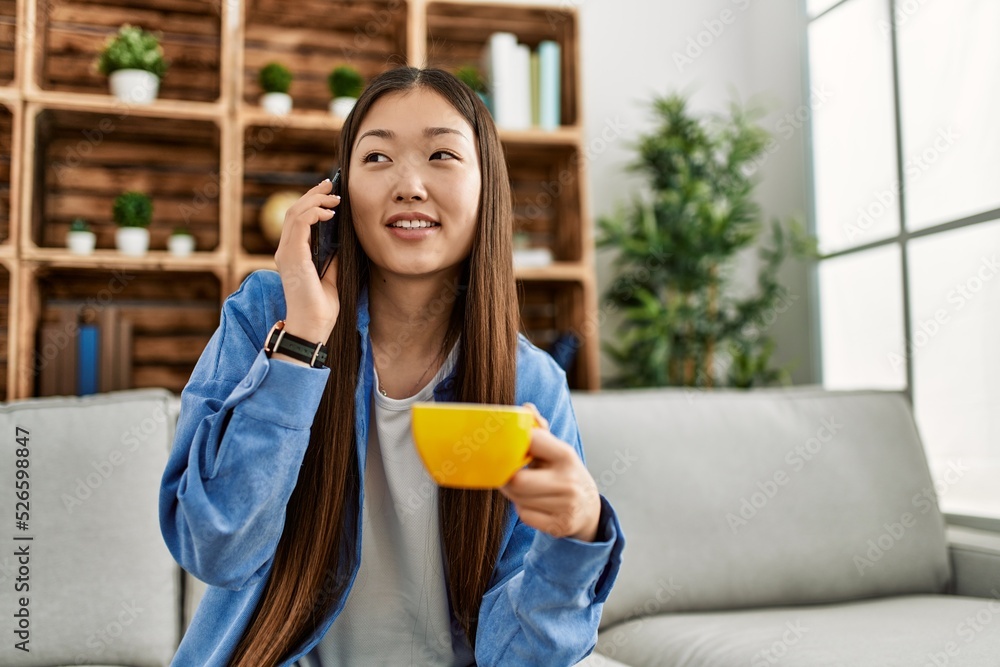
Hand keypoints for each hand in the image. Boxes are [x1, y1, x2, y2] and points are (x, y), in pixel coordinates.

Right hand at [273, 179, 341, 342]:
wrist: (313, 327)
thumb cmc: (321, 308)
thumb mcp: (331, 276)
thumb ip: (332, 258)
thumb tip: (341, 240)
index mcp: (293, 255)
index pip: (298, 220)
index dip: (312, 203)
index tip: (329, 193)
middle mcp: (285, 251)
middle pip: (294, 211)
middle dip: (313, 194)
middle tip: (331, 184)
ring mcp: (286, 253)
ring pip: (295, 213)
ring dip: (316, 200)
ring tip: (335, 197)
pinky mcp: (293, 257)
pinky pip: (299, 225)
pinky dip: (314, 214)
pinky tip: (329, 213)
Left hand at [500, 403, 601, 541]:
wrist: (590, 510)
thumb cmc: (565, 474)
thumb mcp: (557, 451)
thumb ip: (540, 431)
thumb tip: (526, 408)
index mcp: (566, 455)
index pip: (531, 442)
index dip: (515, 444)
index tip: (510, 447)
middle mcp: (568, 481)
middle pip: (516, 480)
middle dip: (507, 478)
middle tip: (507, 475)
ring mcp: (565, 506)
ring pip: (518, 499)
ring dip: (513, 494)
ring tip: (523, 488)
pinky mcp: (559, 526)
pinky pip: (525, 516)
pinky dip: (523, 509)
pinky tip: (533, 504)